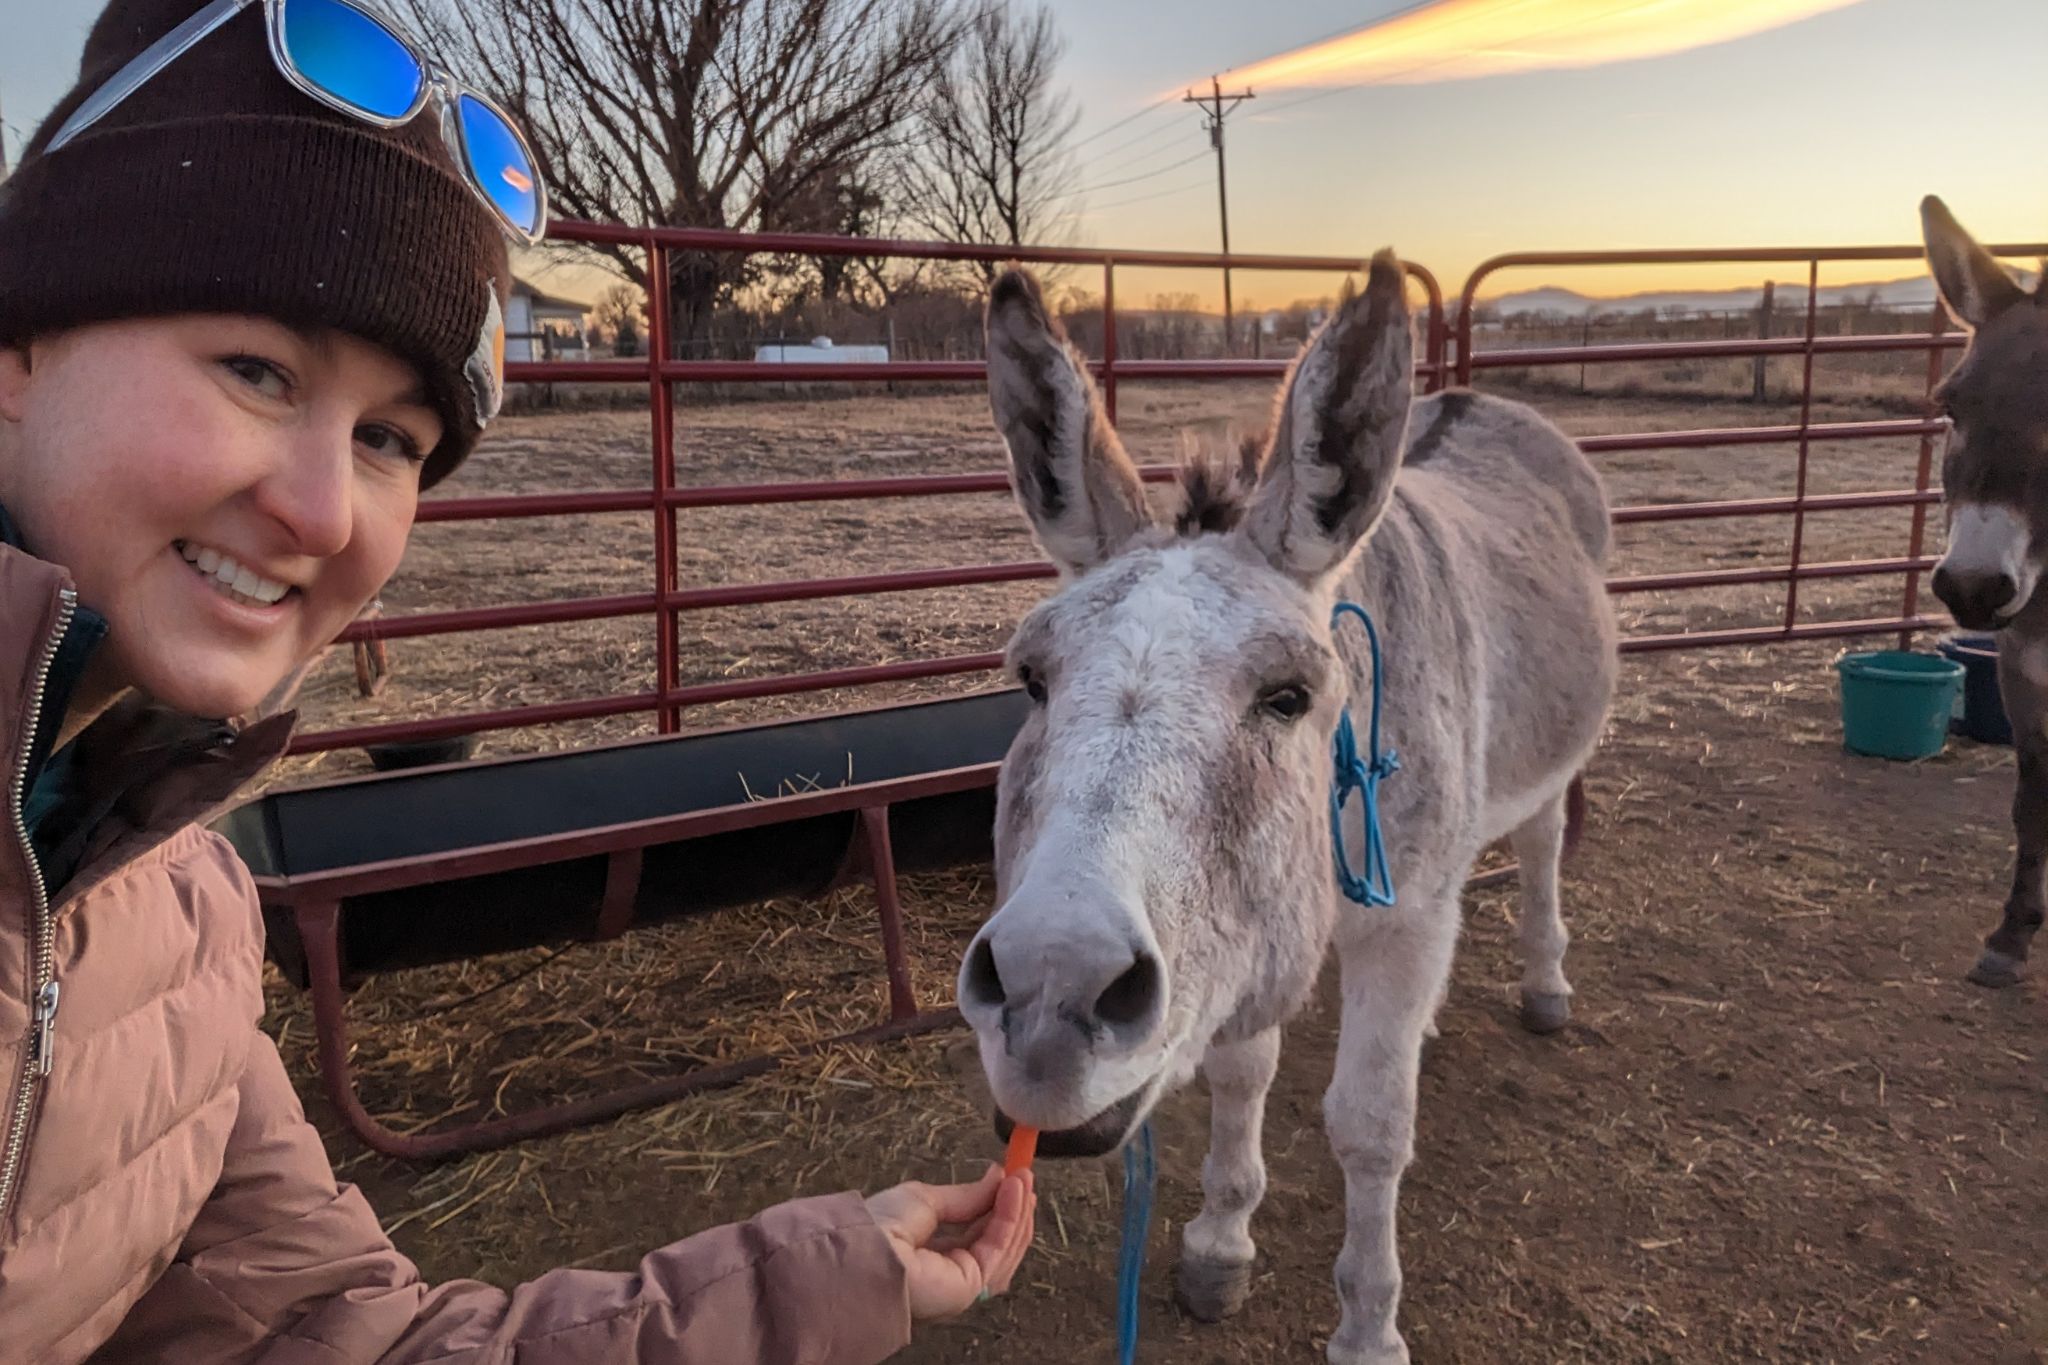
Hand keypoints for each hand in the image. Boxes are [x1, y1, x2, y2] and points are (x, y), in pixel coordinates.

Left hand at [865, 1164, 1035, 1319]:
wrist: (865, 1252)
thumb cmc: (883, 1225)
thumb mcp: (927, 1200)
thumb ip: (965, 1197)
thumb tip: (997, 1178)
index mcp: (932, 1257)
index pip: (974, 1235)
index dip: (995, 1208)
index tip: (1010, 1179)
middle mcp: (949, 1275)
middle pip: (994, 1244)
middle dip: (1012, 1211)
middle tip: (1024, 1177)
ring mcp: (962, 1285)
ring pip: (1003, 1250)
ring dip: (1018, 1213)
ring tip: (1024, 1179)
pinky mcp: (972, 1287)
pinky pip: (998, 1249)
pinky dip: (1011, 1219)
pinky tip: (1015, 1192)